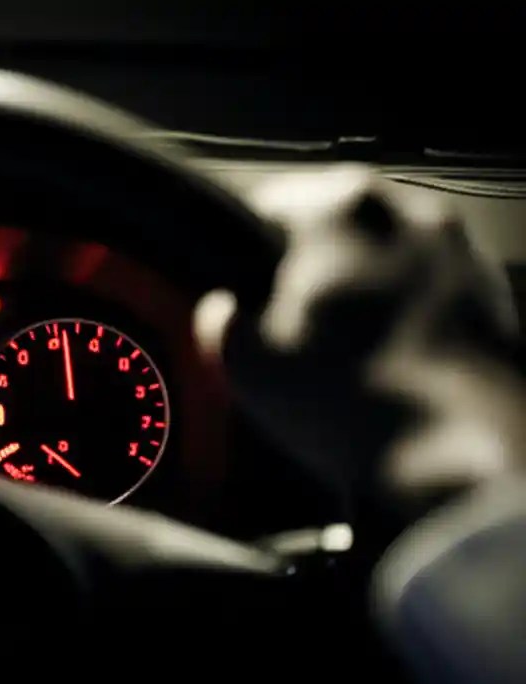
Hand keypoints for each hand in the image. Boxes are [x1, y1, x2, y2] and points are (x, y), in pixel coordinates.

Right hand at [194, 166, 521, 539]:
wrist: (454, 448)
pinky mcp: (492, 290)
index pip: (267, 206)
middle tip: (295, 332)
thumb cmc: (347, 396)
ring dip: (365, 291)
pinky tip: (392, 365)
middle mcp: (402, 210)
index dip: (246, 255)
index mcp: (333, 206)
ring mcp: (456, 248)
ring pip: (386, 258)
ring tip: (348, 357)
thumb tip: (221, 311)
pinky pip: (431, 290)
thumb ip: (220, 320)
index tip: (244, 288)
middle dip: (314, 271)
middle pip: (334, 229)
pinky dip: (411, 316)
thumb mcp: (243, 362)